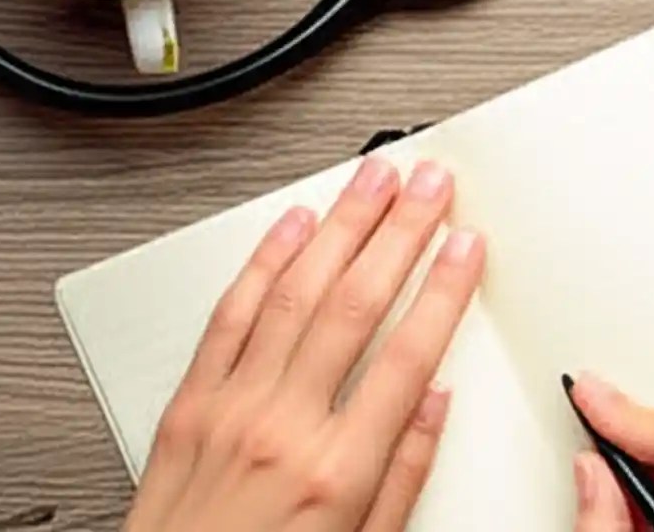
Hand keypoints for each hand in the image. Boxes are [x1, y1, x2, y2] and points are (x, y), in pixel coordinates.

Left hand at [124, 158, 484, 531]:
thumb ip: (403, 472)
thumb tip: (434, 402)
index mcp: (335, 470)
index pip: (408, 355)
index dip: (444, 290)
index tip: (465, 247)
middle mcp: (282, 426)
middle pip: (356, 304)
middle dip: (400, 232)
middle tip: (429, 185)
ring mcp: (230, 406)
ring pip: (295, 291)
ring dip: (340, 225)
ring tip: (372, 181)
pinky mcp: (188, 401)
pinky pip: (230, 313)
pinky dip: (264, 260)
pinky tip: (292, 225)